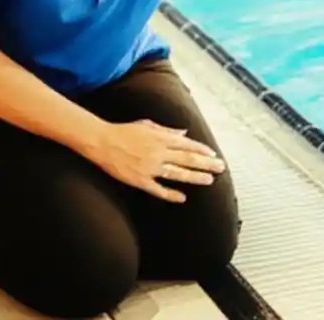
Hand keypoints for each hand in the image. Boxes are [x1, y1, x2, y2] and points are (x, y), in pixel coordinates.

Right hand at [86, 119, 225, 202]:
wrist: (102, 141)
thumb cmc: (125, 131)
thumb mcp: (148, 125)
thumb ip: (168, 130)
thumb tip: (185, 134)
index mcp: (161, 138)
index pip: (188, 145)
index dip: (202, 150)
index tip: (214, 155)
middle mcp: (159, 152)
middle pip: (188, 159)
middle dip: (206, 164)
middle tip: (221, 168)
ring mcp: (150, 167)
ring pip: (177, 174)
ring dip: (195, 178)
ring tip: (209, 181)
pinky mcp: (139, 180)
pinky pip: (157, 189)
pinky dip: (170, 194)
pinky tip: (182, 198)